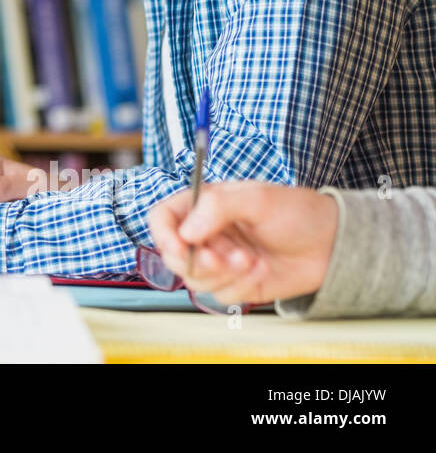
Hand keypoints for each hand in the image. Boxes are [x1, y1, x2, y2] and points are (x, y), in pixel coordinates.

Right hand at [147, 182, 339, 303]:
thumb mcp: (258, 199)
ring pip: (195, 280)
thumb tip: (186, 231)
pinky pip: (222, 295)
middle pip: (173, 255)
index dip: (163, 234)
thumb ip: (218, 207)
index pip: (163, 219)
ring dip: (223, 273)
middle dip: (196, 260)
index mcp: (203, 206)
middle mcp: (206, 234)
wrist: (332, 243)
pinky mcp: (236, 284)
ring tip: (250, 259)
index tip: (180, 246)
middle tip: (219, 258)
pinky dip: (242, 284)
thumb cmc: (296, 211)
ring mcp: (220, 261)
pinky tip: (262, 267)